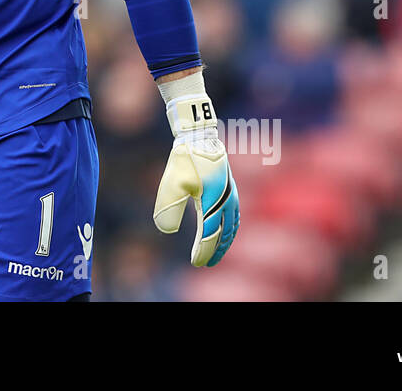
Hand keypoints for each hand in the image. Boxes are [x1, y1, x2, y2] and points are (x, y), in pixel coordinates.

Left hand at [153, 97, 239, 266]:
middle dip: (215, 250)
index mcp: (213, 201)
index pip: (210, 234)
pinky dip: (231, 228)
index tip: (196, 263)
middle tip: (206, 264)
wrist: (199, 137)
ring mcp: (231, 195)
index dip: (203, 250)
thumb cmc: (184, 160)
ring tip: (216, 252)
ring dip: (225, 241)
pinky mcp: (231, 189)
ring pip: (232, 225)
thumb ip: (168, 208)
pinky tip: (226, 232)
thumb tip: (166, 231)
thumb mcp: (171, 183)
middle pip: (224, 233)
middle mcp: (226, 201)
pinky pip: (235, 215)